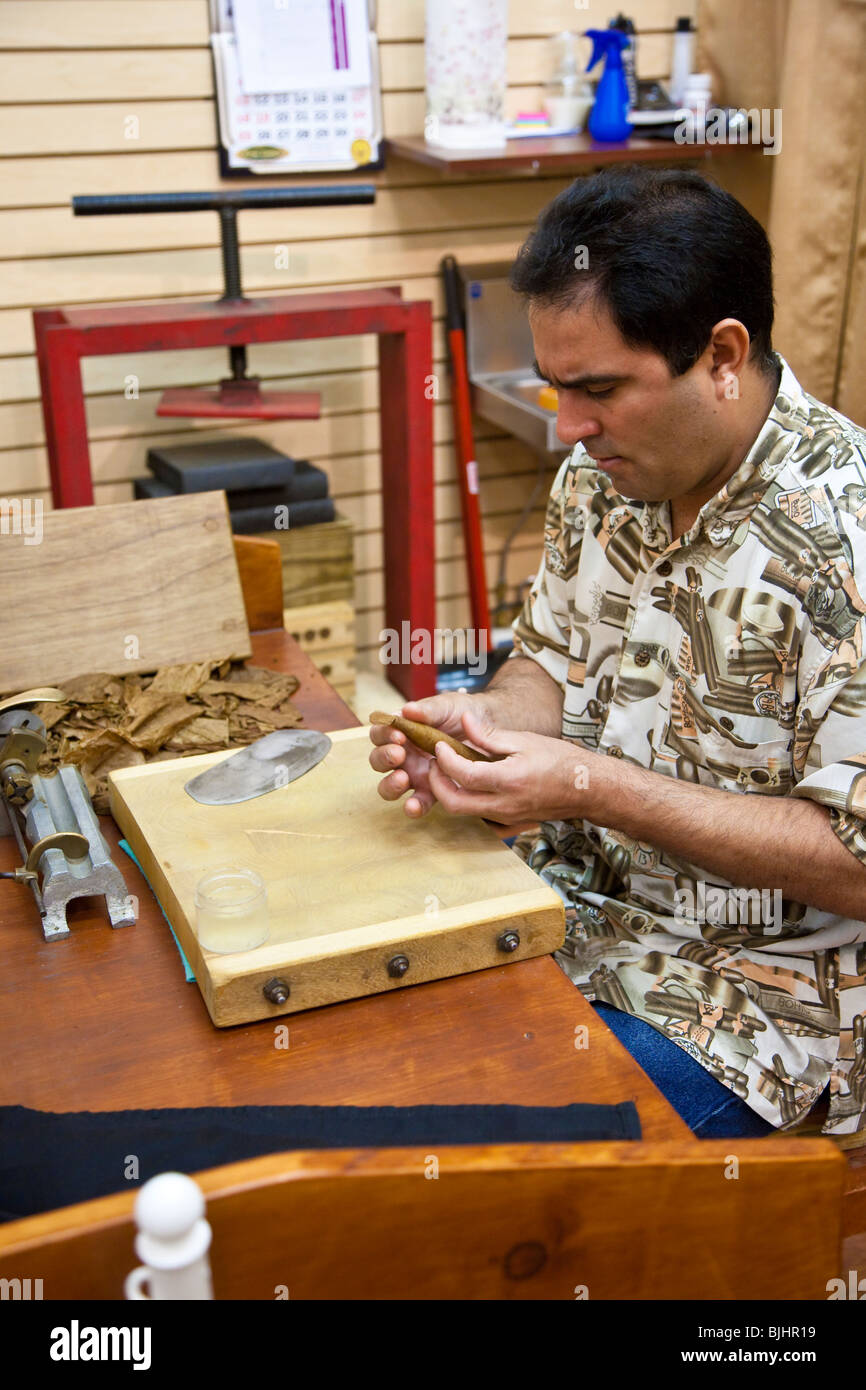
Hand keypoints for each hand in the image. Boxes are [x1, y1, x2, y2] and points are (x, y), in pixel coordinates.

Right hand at [368, 693, 492, 817]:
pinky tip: (414, 806)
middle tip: (398, 754)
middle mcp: (403, 755)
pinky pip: (417, 803)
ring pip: (389, 786)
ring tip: (403, 779)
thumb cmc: (462, 713)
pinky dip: (413, 807)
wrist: (489, 728)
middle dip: (384, 758)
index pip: (380, 734)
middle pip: (378, 761)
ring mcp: (415, 775)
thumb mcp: (446, 706)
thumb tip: (407, 710)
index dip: (383, 735)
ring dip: (391, 784)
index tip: (398, 735)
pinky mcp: (431, 792)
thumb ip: (428, 709)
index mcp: (401, 732)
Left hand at [427, 710, 604, 823]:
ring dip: (450, 793)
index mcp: (509, 780)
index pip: (464, 775)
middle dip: (437, 783)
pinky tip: (469, 785)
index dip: (445, 760)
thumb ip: (490, 735)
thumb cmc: (559, 760)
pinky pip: (478, 816)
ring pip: (464, 812)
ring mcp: (506, 817)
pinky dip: (467, 802)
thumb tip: (465, 721)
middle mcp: (505, 804)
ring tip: (449, 770)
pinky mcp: (509, 823)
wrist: (586, 788)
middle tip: (436, 763)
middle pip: (455, 803)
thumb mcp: (525, 740)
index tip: (439, 746)